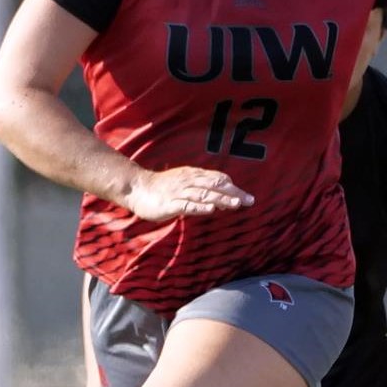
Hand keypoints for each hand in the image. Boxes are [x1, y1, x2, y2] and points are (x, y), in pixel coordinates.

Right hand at [122, 166, 252, 221]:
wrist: (137, 188)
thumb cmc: (163, 188)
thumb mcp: (185, 184)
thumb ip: (201, 189)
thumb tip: (220, 200)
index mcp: (193, 176)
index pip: (218, 179)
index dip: (232, 187)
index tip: (246, 197)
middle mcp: (188, 181)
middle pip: (214, 185)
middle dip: (232, 193)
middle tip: (249, 201)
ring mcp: (179, 192)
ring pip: (203, 194)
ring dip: (220, 199)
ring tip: (235, 204)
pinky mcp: (169, 204)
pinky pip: (186, 205)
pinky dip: (199, 207)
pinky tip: (210, 210)